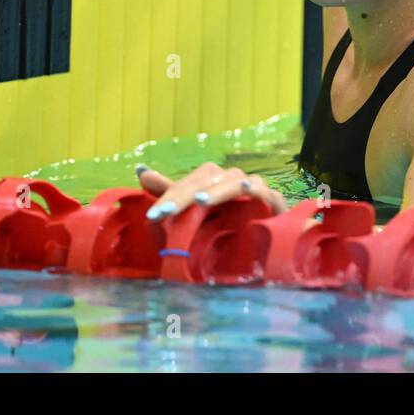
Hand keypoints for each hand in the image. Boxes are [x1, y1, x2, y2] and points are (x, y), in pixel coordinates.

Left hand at [135, 161, 288, 221]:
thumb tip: (140, 170)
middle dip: (185, 195)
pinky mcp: (273, 201)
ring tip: (200, 201)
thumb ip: (170, 192)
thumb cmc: (225, 225)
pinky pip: (265, 192)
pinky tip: (246, 190)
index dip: (169, 196)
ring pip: (234, 182)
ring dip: (217, 191)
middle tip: (166, 211)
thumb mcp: (193, 213)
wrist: (263, 244)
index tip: (153, 215)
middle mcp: (231, 180)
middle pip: (207, 179)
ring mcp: (253, 188)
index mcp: (212, 181)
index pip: (188, 183)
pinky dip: (256, 190)